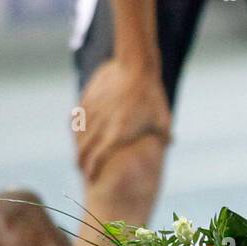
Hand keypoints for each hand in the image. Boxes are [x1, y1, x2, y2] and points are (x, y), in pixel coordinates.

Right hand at [75, 58, 171, 182]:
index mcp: (118, 133)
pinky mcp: (87, 100)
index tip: (91, 178)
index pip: (100, 158)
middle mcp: (102, 125)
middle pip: (85, 150)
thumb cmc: (152, 95)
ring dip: (78, 149)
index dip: (93, 170)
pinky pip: (77, 119)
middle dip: (82, 163)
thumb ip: (163, 135)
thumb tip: (170, 144)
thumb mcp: (162, 118)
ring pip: (79, 136)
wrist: (135, 66)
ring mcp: (92, 112)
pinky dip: (76, 130)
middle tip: (83, 173)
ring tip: (80, 158)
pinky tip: (78, 135)